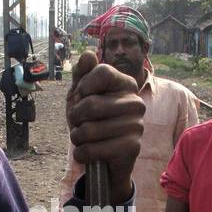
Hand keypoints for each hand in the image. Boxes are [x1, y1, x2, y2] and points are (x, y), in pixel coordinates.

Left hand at [66, 50, 142, 201]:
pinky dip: (82, 154)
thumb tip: (88, 54)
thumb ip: (82, 74)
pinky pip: (92, 149)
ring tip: (84, 138)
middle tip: (79, 123)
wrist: (104, 157)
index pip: (101, 71)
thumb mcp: (81, 95)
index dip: (83, 86)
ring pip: (89, 129)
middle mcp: (136, 102)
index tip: (81, 97)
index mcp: (126, 84)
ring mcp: (137, 125)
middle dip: (75, 117)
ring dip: (77, 137)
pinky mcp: (132, 148)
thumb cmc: (92, 121)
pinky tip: (87, 153)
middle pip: (91, 103)